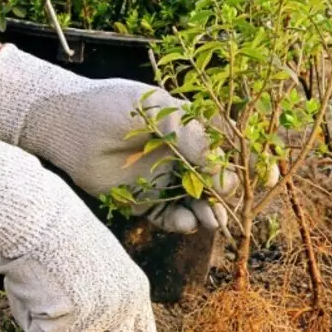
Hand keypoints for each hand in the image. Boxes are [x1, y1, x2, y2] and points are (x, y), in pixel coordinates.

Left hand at [0, 44, 234, 233]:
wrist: (63, 125)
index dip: (251, 164)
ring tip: (213, 221)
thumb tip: (228, 179)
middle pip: (217, 181)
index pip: (230, 148)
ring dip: (209, 213)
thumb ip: (196, 144)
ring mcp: (163, 178)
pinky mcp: (142, 201)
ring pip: (197, 202)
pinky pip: (170, 217)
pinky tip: (187, 223)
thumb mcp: (162, 116)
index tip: (268, 179)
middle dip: (229, 196)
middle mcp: (180, 154)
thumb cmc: (112, 108)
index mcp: (190, 127)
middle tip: (234, 208)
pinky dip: (182, 223)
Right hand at [0, 134, 159, 331]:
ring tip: (40, 305)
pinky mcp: (69, 316)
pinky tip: (32, 291)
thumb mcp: (95, 277)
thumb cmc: (59, 244)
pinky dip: (31, 321)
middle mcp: (124, 305)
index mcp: (136, 293)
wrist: (38, 215)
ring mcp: (98, 312)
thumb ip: (101, 317)